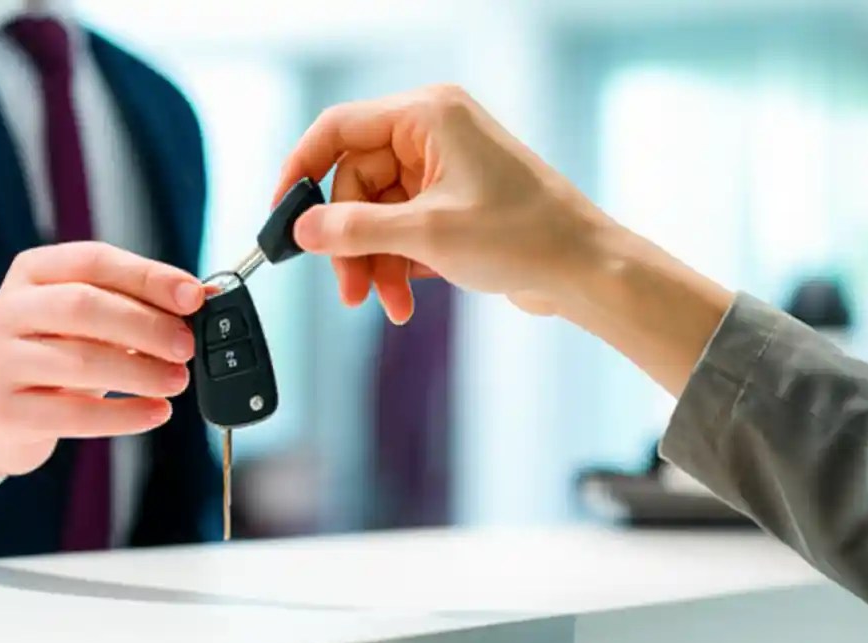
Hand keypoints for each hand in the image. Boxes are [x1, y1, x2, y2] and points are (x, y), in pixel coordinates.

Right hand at [0, 242, 204, 483]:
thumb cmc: (56, 353)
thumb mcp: (89, 319)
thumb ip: (138, 303)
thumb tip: (202, 296)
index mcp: (32, 272)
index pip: (94, 261)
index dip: (148, 277)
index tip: (194, 296)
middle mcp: (8, 309)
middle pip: (82, 307)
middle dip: (145, 325)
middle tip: (187, 346)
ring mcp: (1, 361)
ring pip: (78, 361)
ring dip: (140, 371)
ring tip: (178, 380)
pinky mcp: (6, 411)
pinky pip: (73, 414)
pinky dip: (123, 415)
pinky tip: (156, 412)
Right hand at [274, 84, 617, 322]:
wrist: (584, 271)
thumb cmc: (523, 236)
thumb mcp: (426, 234)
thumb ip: (354, 229)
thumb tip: (303, 229)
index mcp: (427, 116)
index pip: (338, 129)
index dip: (302, 171)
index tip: (283, 215)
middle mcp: (432, 134)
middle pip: (355, 183)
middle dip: (350, 241)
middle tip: (349, 289)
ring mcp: (443, 169)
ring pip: (376, 214)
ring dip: (374, 262)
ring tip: (386, 303)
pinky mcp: (453, 203)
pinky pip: (402, 229)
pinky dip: (397, 264)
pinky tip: (405, 298)